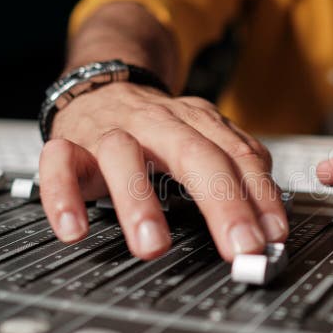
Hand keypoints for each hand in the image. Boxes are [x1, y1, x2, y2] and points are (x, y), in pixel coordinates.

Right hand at [38, 82, 287, 260]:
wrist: (100, 85)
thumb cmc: (157, 126)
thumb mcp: (204, 137)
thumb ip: (237, 172)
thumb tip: (272, 224)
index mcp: (198, 123)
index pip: (238, 154)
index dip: (260, 195)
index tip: (273, 236)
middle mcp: (158, 122)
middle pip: (194, 154)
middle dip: (222, 203)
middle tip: (240, 248)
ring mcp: (110, 131)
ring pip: (123, 155)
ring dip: (139, 202)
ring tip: (153, 248)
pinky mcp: (68, 144)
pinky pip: (58, 164)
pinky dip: (62, 197)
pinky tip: (75, 231)